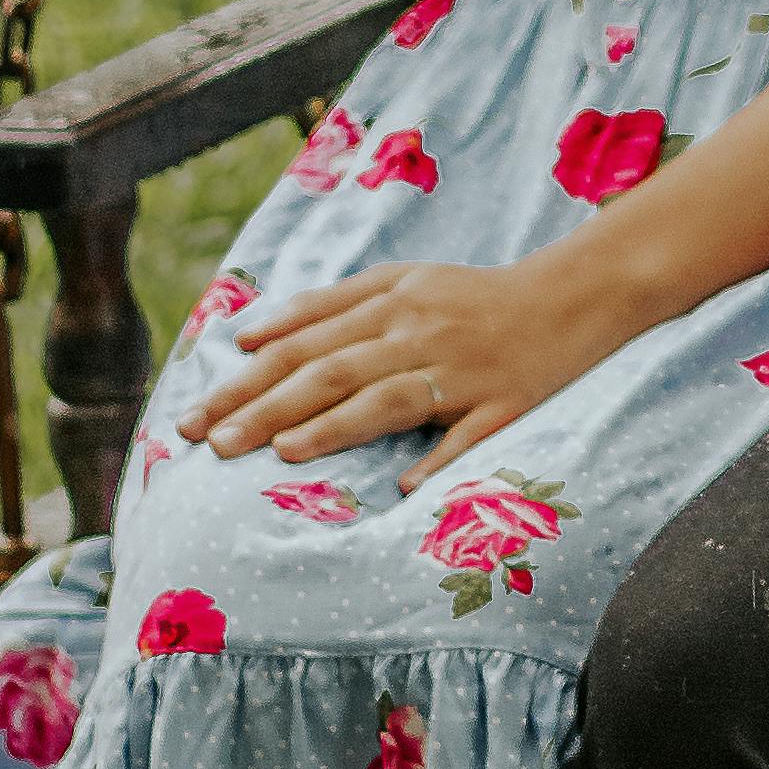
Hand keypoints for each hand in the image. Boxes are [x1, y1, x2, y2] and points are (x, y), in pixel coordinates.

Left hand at [182, 241, 665, 479]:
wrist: (573, 294)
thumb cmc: (473, 296)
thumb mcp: (400, 280)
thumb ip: (327, 306)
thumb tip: (249, 338)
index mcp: (389, 300)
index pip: (302, 342)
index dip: (245, 379)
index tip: (195, 414)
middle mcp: (418, 330)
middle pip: (329, 369)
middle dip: (265, 407)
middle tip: (210, 442)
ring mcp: (462, 369)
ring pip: (386, 397)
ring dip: (331, 425)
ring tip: (279, 453)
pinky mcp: (507, 403)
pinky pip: (470, 435)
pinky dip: (440, 459)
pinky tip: (405, 488)